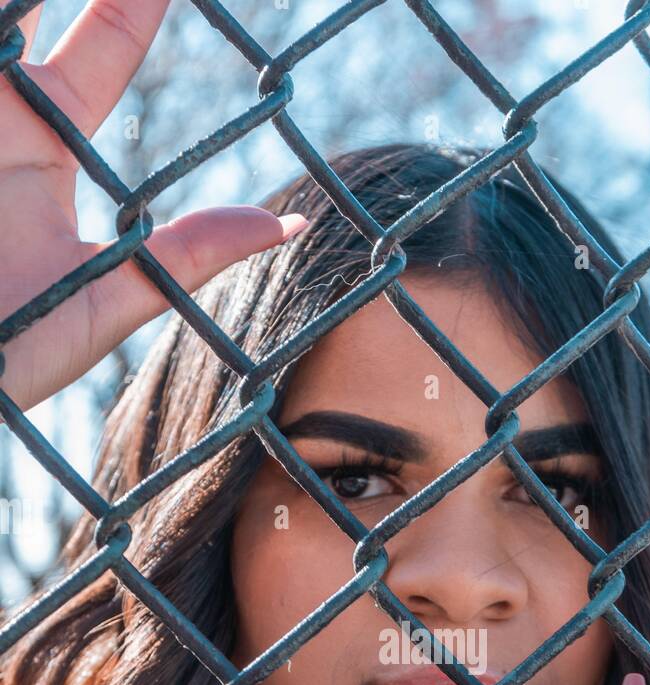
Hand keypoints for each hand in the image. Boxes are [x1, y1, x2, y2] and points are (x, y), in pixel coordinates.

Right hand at [0, 0, 305, 412]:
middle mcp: (1, 121)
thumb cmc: (11, 351)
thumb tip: (288, 227)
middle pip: (32, 13)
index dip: (136, 3)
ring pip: (1, 24)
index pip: (103, 48)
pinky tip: (11, 11)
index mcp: (44, 152)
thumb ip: (189, 255)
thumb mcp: (108, 299)